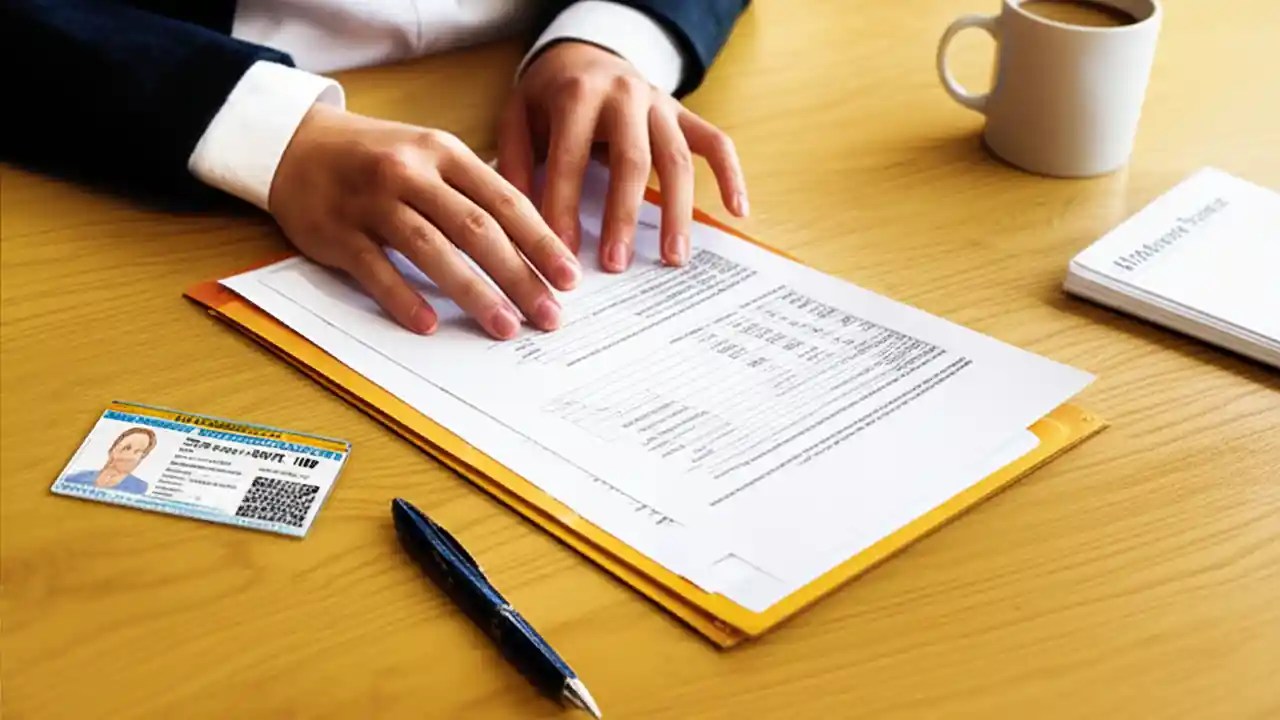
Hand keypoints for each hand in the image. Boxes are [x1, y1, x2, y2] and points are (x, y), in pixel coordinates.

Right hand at [270, 104, 580, 339]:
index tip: (570, 279)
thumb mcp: (430, 155)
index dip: (541, 242)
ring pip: (432, 249)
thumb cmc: (378, 157)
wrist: (295, 144)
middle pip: (476, 229)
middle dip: (519, 276)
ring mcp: (372, 201)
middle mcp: (411, 172)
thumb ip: (474, 191)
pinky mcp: (338, 231)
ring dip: (473, 293)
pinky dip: (404, 298)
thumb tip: (532, 245)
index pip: (505, 201)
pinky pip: (376, 269)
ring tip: (504, 327)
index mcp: (444, 151)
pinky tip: (428, 325)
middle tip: (548, 315)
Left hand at [499, 41, 746, 271]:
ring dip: (678, 212)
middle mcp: (626, 95)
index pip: (571, 156)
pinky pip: (716, 143)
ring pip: (678, 159)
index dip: (564, 205)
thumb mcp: (518, 115)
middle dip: (623, 216)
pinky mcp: (683, 114)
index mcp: (578, 94)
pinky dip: (731, 175)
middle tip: (617, 265)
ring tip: (673, 258)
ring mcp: (661, 104)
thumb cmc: (549, 95)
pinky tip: (737, 212)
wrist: (585, 52)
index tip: (562, 253)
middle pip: (632, 160)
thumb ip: (514, 162)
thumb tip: (519, 223)